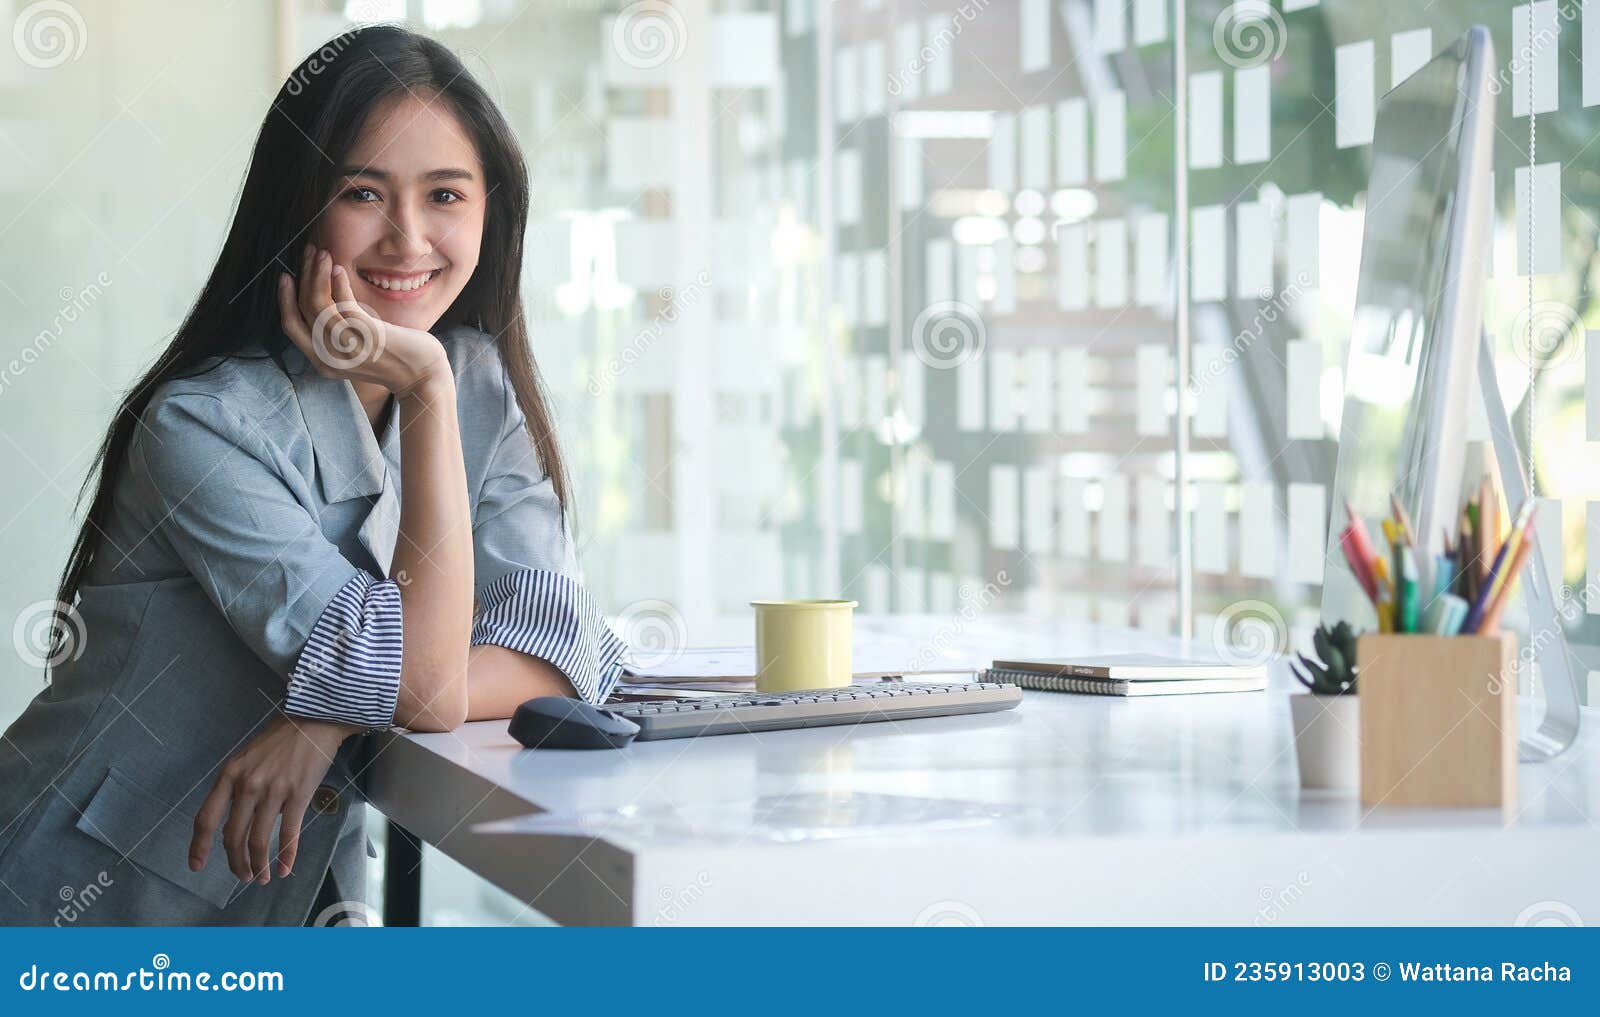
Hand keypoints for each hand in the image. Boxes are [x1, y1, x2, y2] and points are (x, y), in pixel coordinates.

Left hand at [188, 714, 360, 884]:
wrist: (315, 721)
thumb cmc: (280, 740)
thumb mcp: (247, 758)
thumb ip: (237, 787)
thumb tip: (236, 822)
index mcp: (229, 775)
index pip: (206, 818)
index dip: (199, 846)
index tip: (196, 866)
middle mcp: (247, 785)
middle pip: (233, 836)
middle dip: (236, 862)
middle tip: (242, 876)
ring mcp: (273, 791)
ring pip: (258, 840)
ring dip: (258, 864)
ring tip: (261, 877)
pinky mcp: (298, 795)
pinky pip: (288, 834)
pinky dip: (286, 856)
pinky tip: (284, 869)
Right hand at [277, 243, 448, 394]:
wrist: (422, 376)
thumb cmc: (392, 358)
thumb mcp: (355, 350)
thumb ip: (336, 333)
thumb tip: (324, 296)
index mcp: (322, 362)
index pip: (291, 326)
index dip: (284, 299)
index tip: (286, 276)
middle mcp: (329, 357)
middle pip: (302, 309)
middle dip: (302, 276)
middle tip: (309, 253)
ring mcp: (347, 347)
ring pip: (318, 302)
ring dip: (317, 273)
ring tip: (323, 253)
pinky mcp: (367, 335)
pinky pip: (343, 303)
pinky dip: (337, 283)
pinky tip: (338, 269)